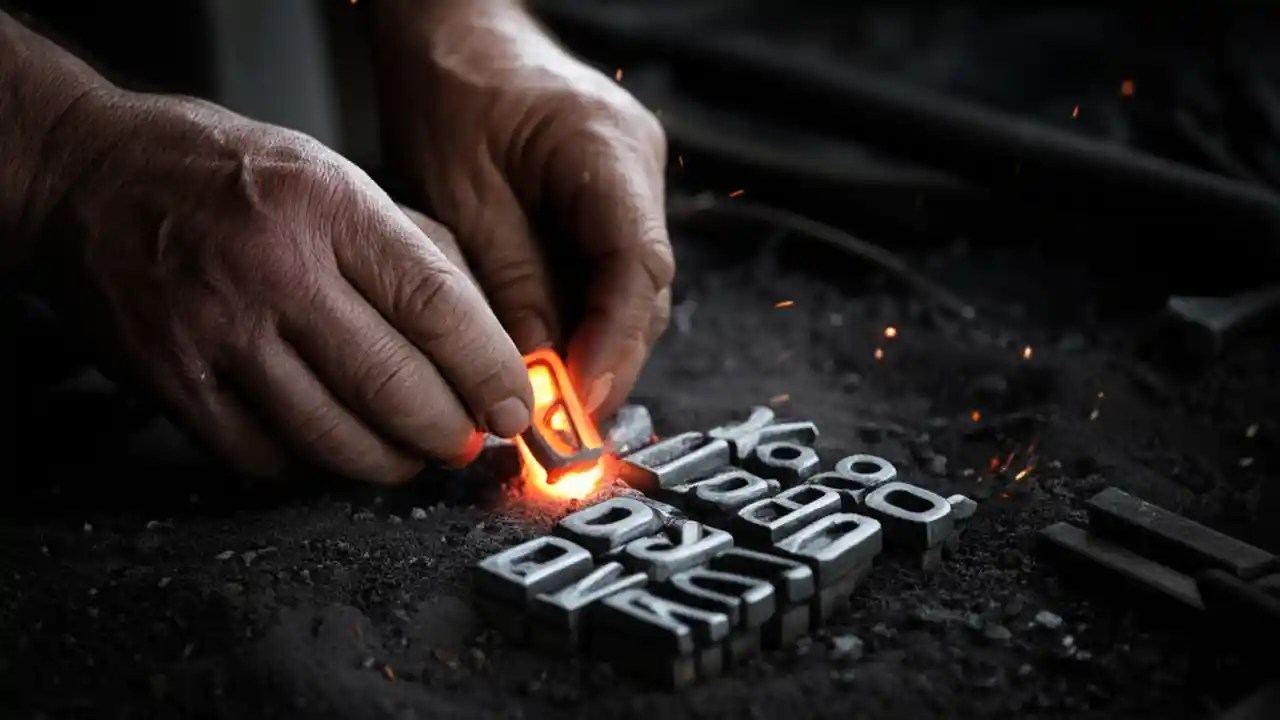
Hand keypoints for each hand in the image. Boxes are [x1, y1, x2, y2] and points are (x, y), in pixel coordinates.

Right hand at [31, 88, 533, 482]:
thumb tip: (486, 339)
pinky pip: (265, 456)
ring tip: (410, 452)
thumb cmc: (224, 174)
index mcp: (327, 208)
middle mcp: (274, 269)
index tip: (514, 407)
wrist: (86, 178)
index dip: (488, 371)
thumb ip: (414, 251)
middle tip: (469, 441)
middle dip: (450, 431)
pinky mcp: (174, 381)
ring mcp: (217, 330)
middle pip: (393, 385)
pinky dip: (312, 467)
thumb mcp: (334, 176)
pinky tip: (332, 446)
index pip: (436, 306)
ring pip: (333, 436)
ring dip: (390, 462)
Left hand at [370, 0, 674, 417]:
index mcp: (606, 148)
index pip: (637, 264)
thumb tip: (538, 368)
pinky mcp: (608, 202)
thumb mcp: (461, 191)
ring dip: (595, 349)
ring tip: (554, 409)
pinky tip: (552, 361)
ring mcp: (630, 184)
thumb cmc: (449, 86)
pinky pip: (607, 275)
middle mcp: (636, 166)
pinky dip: (581, 322)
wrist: (453, 34)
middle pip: (645, 289)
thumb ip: (507, 279)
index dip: (615, 342)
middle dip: (606, 361)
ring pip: (630, 290)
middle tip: (566, 429)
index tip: (583, 401)